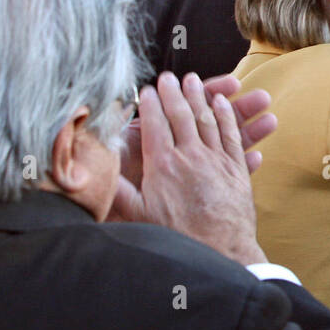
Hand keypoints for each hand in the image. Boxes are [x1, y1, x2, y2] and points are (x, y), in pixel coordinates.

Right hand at [110, 72, 266, 265]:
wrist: (220, 252)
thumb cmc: (177, 237)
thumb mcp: (137, 216)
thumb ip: (116, 190)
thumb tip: (94, 171)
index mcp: (163, 164)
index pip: (155, 124)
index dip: (150, 104)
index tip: (146, 90)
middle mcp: (190, 156)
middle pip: (181, 115)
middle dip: (174, 93)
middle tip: (169, 77)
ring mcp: (216, 160)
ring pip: (208, 119)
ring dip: (201, 97)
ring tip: (193, 81)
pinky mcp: (235, 169)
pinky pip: (230, 135)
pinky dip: (226, 116)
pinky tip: (223, 103)